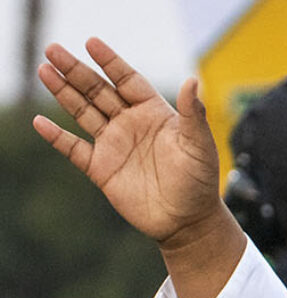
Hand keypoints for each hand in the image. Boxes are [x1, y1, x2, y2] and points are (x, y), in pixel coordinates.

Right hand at [31, 39, 233, 249]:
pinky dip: (57, 137)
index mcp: (153, 113)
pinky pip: (74, 148)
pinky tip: (40, 123)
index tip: (91, 42)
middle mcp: (130, 124)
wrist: (189, 221)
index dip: (110, 61)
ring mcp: (113, 145)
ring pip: (83, 112)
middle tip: (53, 50)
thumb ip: (194, 114)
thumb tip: (194, 80)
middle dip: (76, 70)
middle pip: (98, 90)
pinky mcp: (101, 168)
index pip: (127, 80)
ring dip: (63, 92)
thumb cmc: (200, 181)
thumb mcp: (200, 145)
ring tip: (44, 70)